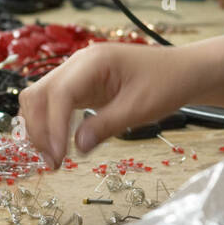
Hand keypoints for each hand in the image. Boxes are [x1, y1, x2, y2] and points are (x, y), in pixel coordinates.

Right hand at [19, 42, 195, 167]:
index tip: (58, 157)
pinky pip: (54, 103)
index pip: (59, 94)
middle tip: (53, 163)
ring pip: (41, 98)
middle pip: (39, 94)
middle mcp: (79, 63)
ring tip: (54, 158)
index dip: (53, 127)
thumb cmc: (167, 83)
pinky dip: (50, 123)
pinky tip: (59, 144)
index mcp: (94, 62)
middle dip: (39, 130)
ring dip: (40, 128)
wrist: (184, 71)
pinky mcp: (81, 85)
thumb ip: (107, 125)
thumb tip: (77, 148)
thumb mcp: (140, 108)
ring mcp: (78, 73)